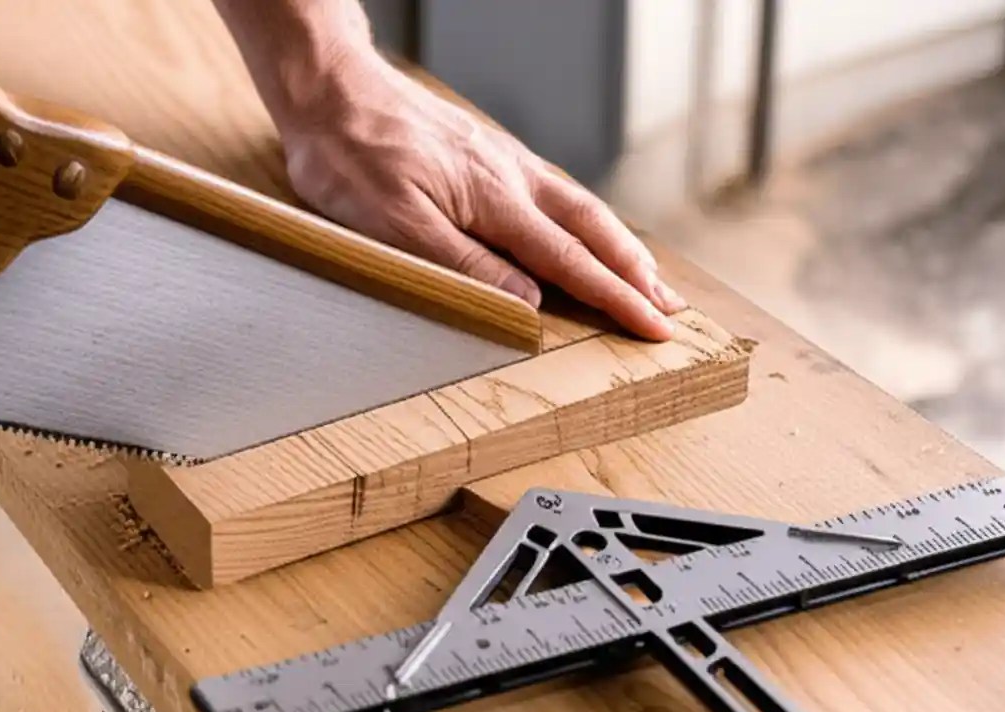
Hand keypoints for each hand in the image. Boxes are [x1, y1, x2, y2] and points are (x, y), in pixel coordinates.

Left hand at [276, 53, 686, 340]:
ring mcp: (504, 162)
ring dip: (619, 247)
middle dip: (637, 274)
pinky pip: (555, 192)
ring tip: (647, 276)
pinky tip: (585, 230)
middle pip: (594, 231)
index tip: (655, 327)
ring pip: (580, 208)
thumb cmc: (352, 158)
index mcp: (497, 200)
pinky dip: (586, 220)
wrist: (333, 92)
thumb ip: (466, 265)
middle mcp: (513, 177)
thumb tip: (529, 302)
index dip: (617, 299)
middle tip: (671, 308)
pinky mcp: (488, 154)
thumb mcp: (396, 226)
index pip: (572, 262)